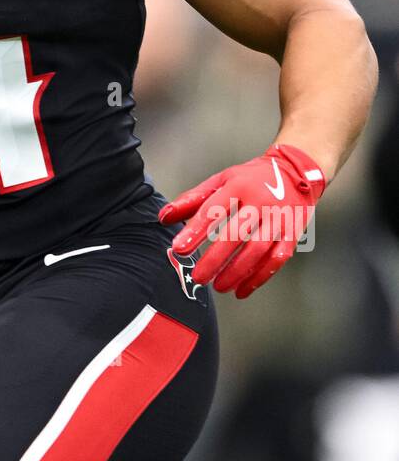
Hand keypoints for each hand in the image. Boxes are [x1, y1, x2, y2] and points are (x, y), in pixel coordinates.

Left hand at [158, 144, 325, 298]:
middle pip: (236, 234)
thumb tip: (164, 217)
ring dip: (236, 272)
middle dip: (214, 259)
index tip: (179, 248)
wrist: (295, 171)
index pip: (213, 210)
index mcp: (238, 186)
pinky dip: (259, 278)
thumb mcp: (221, 180)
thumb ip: (192, 199)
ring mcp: (278, 218)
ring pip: (257, 250)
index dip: (195, 230)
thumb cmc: (252, 178)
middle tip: (199, 276)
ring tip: (219, 285)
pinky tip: (242, 289)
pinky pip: (276, 259)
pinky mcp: (292, 233)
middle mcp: (260, 202)